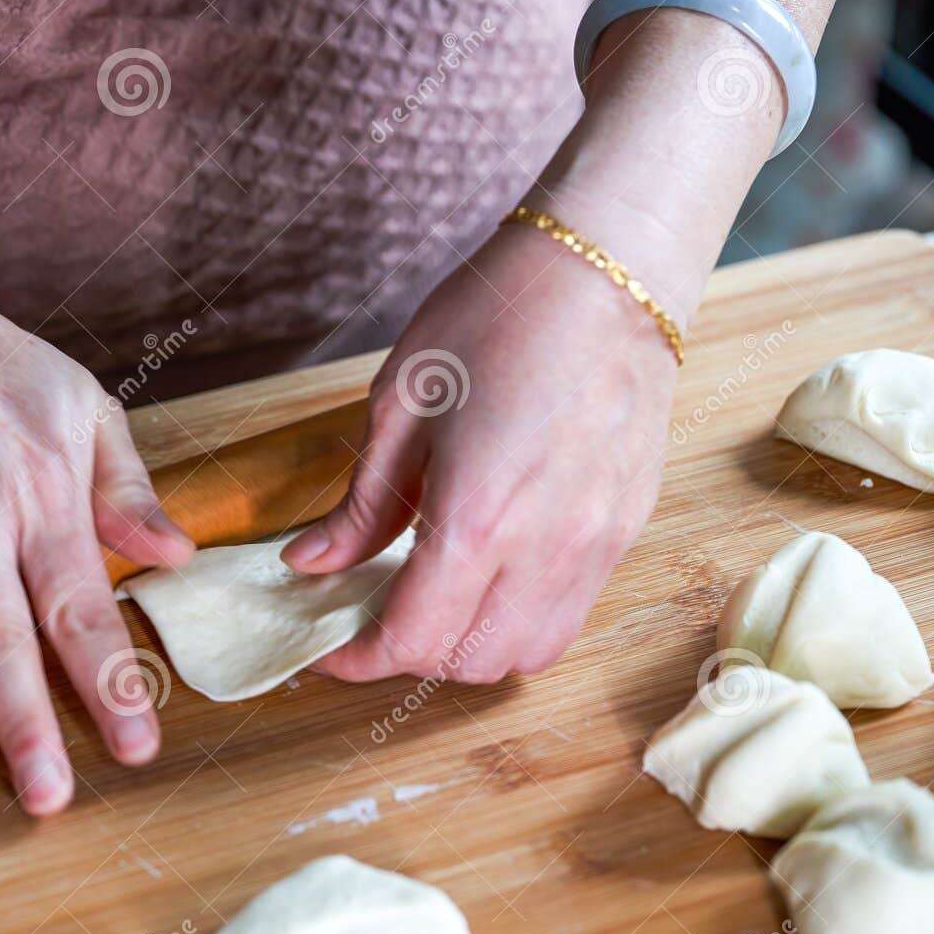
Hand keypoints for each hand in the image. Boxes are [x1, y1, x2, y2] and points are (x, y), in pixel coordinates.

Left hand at [283, 222, 676, 682]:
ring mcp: (594, 545)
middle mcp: (545, 548)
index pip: (410, 639)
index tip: (327, 647)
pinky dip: (518, 624)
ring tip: (433, 602)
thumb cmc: (498, 317)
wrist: (608, 271)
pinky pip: (569, 617)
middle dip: (407, 654)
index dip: (357, 658)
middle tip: (371, 613)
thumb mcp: (401, 402)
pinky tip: (489, 578)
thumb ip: (361, 503)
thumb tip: (309, 564)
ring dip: (467, 649)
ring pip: (524, 654)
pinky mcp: (625, 532)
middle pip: (465, 662)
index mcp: (476, 516)